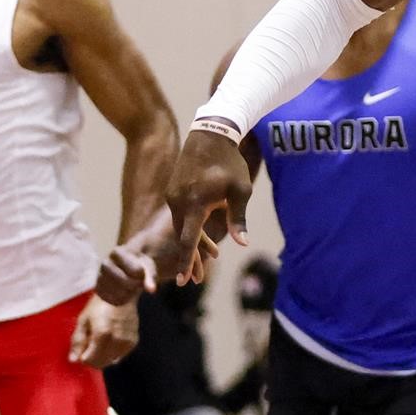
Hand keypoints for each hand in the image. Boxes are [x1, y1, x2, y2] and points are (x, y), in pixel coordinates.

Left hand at [69, 295, 137, 368]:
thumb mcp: (83, 320)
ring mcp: (126, 342)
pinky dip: (112, 352)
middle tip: (89, 346)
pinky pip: (119, 355)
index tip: (81, 349)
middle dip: (92, 358)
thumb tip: (73, 359)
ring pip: (110, 361)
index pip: (89, 360)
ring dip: (102, 356)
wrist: (120, 293)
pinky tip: (109, 340)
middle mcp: (116, 341)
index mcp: (102, 335)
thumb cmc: (100, 304)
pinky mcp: (133, 342)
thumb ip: (78, 341)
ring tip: (100, 340)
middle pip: (100, 363)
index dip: (82, 357)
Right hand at [97, 239, 168, 305]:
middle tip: (137, 281)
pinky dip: (123, 300)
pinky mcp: (98, 290)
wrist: (125, 267)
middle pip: (126, 282)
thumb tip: (152, 290)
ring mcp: (99, 276)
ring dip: (130, 293)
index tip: (141, 271)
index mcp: (117, 252)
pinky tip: (124, 292)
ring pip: (119, 293)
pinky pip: (114, 301)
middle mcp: (105, 263)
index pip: (135, 270)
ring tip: (130, 285)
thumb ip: (150, 277)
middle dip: (135, 284)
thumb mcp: (147, 267)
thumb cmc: (138, 264)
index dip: (142, 274)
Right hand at [167, 130, 253, 280]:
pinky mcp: (173, 190)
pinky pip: (180, 214)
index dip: (187, 261)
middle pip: (183, 236)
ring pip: (181, 226)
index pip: (189, 240)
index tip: (182, 281)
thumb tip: (243, 243)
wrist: (211, 133)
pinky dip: (189, 227)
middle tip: (197, 280)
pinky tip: (201, 235)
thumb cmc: (230, 163)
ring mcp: (173, 195)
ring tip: (209, 258)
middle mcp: (178, 201)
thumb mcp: (240, 191)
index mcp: (195, 204)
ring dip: (193, 242)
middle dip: (190, 258)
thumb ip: (238, 218)